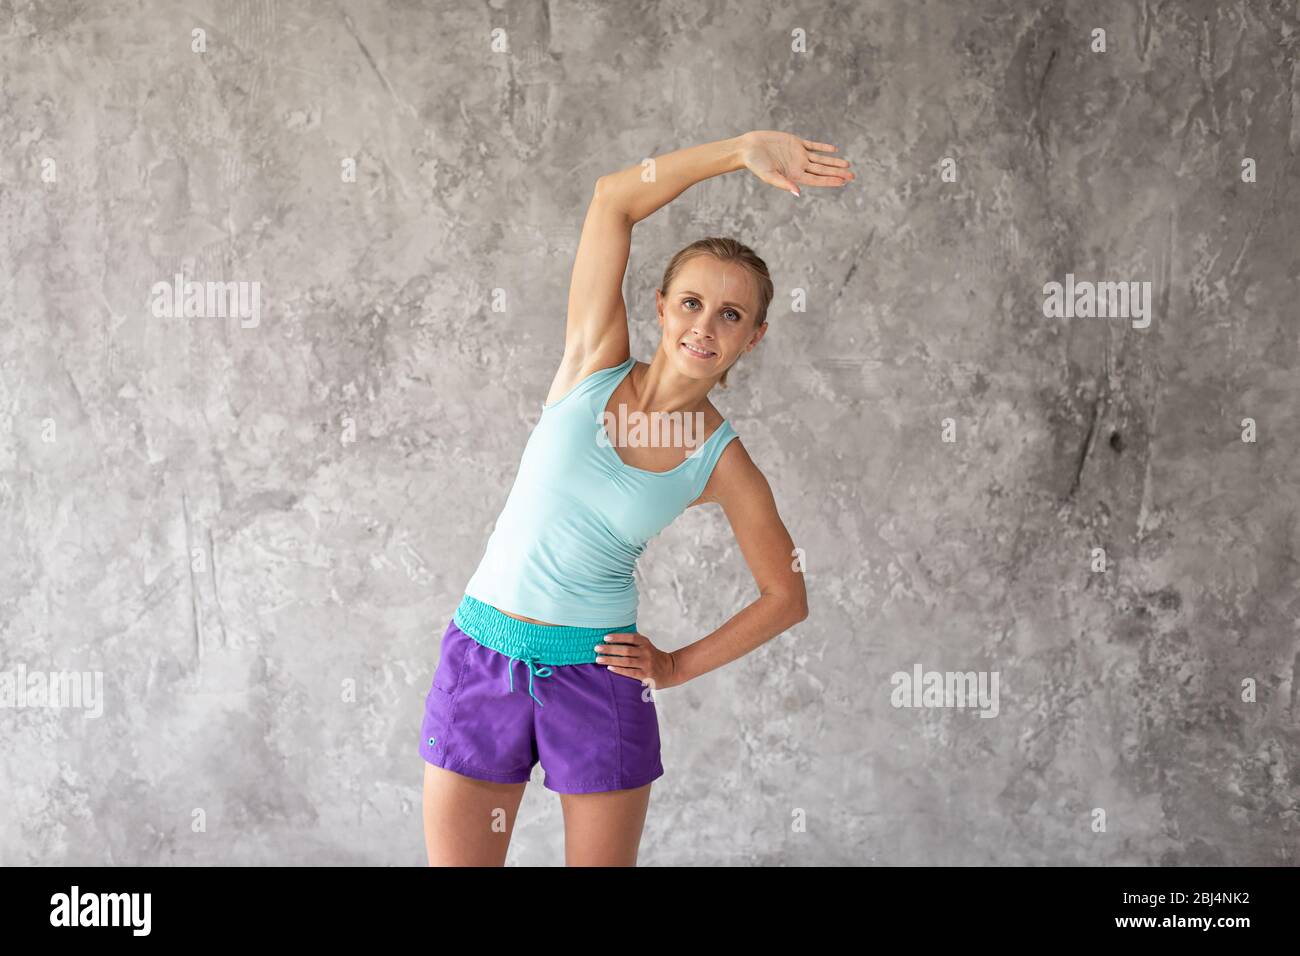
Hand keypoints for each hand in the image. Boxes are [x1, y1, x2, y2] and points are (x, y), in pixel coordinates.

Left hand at [594, 631, 682, 690]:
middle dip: (609, 649)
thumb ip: (634, 642)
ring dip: (610, 659)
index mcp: (645, 643)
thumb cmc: (654, 657)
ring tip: (598, 659)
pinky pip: (630, 672)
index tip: (605, 637)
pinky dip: (619, 669)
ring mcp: (646, 664)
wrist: (671, 669)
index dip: (618, 637)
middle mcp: (646, 652)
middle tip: (597, 648)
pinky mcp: (646, 675)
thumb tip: (613, 638)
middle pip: (625, 650)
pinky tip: (610, 668)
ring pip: (626, 661)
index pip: (630, 638)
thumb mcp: (647, 645)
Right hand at [739, 130, 853, 195]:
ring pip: (820, 159)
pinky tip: (834, 150)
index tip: (844, 182)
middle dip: (837, 173)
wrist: (748, 148)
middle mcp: (799, 166)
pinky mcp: (795, 142)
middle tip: (853, 176)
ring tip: (847, 165)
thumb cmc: (755, 164)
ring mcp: (798, 154)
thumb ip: (784, 184)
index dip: (831, 181)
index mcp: (794, 175)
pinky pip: (813, 145)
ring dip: (834, 162)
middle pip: (822, 170)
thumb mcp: (769, 176)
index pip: (817, 179)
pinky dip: (823, 148)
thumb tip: (798, 193)